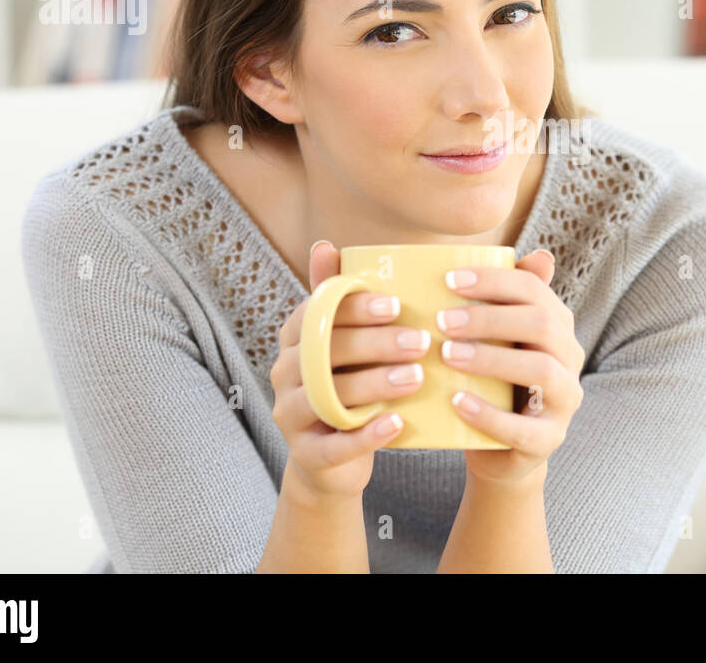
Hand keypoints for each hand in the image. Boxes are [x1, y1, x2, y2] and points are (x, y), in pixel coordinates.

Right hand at [270, 240, 428, 502]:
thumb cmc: (348, 386)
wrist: (333, 460)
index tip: (398, 304)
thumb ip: (337, 298)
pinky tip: (397, 423)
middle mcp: (284, 373)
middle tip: (421, 340)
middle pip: (327, 353)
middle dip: (376, 344)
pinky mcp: (305, 455)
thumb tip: (325, 245)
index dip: (356, 308)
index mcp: (295, 339)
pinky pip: (333, 446)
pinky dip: (366, 436)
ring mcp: (290, 415)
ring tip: (417, 377)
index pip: (319, 315)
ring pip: (330, 397)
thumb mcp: (344, 343)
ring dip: (376, 384)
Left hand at [438, 249, 584, 489]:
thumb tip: (536, 255)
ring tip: (447, 355)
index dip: (495, 281)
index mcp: (556, 326)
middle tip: (442, 321)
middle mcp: (570, 358)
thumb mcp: (494, 341)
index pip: (534, 290)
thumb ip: (502, 301)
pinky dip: (488, 414)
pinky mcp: (549, 440)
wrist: (498, 450)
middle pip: (542, 325)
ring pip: (541, 371)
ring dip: (492, 359)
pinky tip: (456, 401)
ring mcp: (564, 401)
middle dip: (491, 318)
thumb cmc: (491, 383)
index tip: (449, 280)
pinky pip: (524, 429)